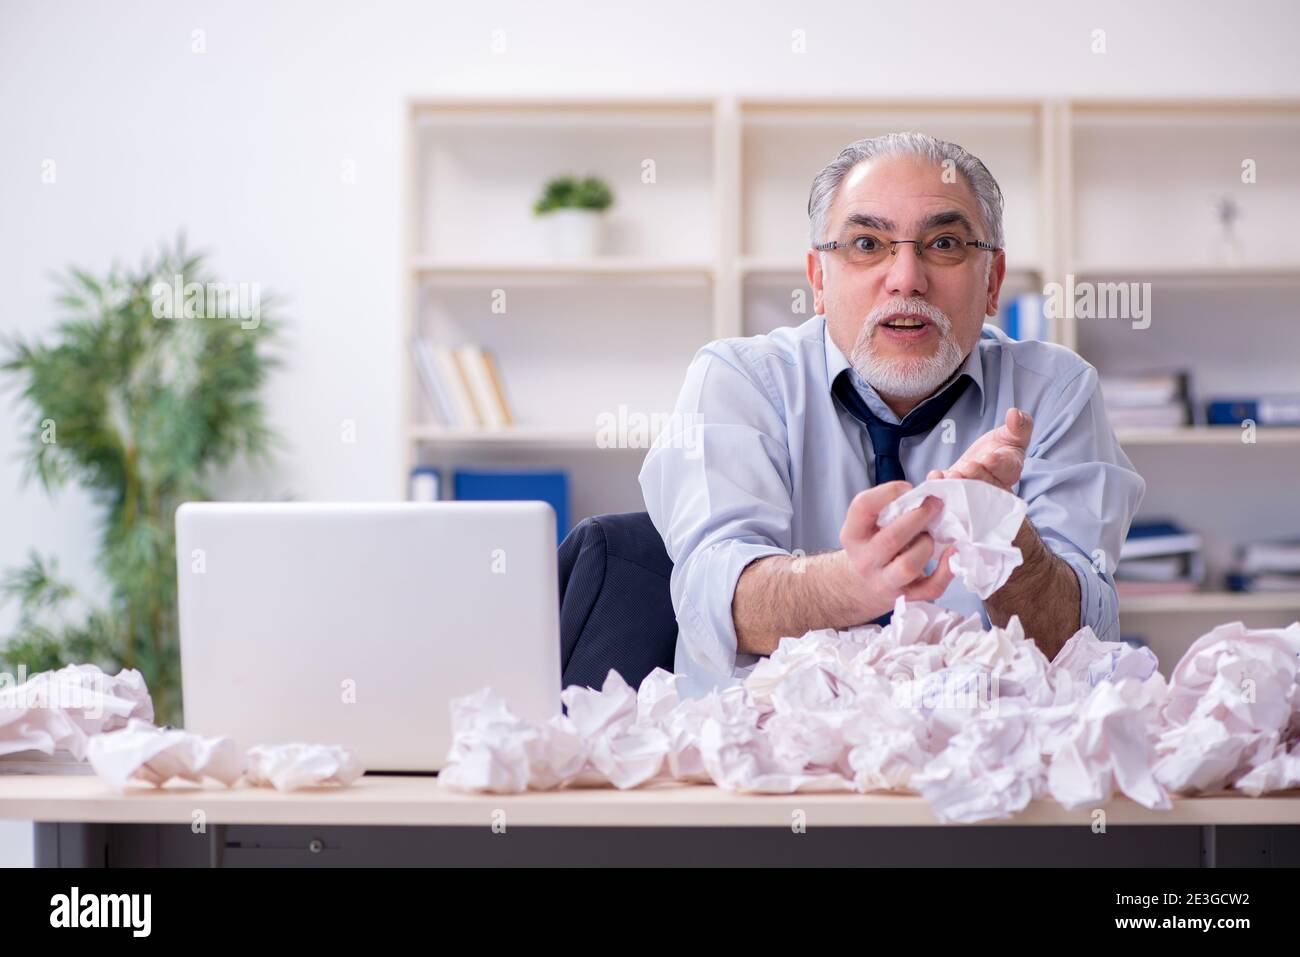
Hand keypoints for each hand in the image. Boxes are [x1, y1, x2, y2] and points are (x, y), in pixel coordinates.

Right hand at [838, 481, 957, 619]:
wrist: (862, 585)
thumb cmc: (874, 543)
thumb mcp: (871, 523)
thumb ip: (897, 502)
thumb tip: (938, 479)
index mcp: (852, 535)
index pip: (862, 507)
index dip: (889, 492)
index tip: (908, 488)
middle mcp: (864, 560)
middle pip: (892, 538)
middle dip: (919, 516)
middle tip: (935, 504)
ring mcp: (884, 582)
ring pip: (909, 565)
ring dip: (927, 544)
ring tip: (931, 536)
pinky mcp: (905, 597)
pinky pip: (930, 588)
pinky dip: (946, 570)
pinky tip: (951, 553)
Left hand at [926, 407, 1032, 491]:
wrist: (985, 458)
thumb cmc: (1004, 447)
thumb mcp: (1014, 434)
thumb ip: (1019, 425)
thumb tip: (1015, 414)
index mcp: (1010, 469)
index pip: (1007, 469)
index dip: (998, 464)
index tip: (990, 458)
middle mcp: (994, 485)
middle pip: (987, 484)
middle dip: (976, 476)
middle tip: (967, 467)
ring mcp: (974, 491)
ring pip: (968, 491)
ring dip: (959, 484)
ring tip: (951, 475)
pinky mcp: (957, 491)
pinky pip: (950, 491)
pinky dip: (942, 485)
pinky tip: (936, 476)